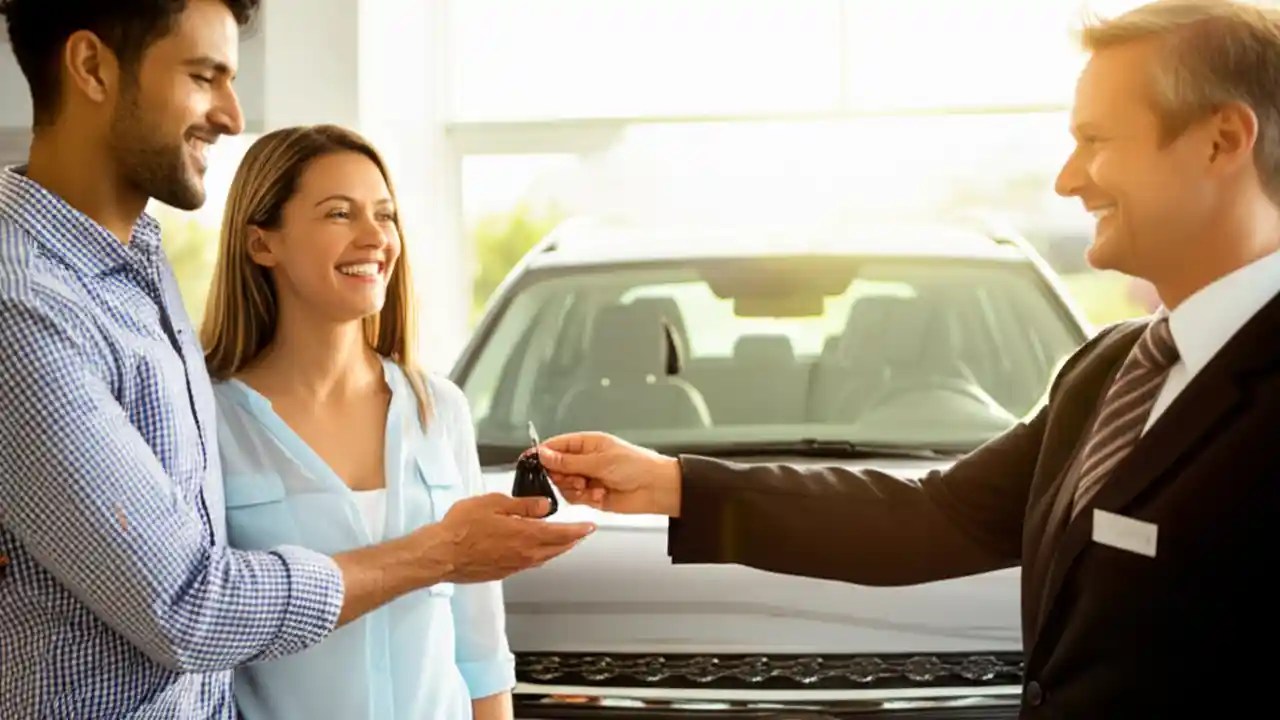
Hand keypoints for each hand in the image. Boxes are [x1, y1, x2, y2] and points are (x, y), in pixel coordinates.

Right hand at [435, 493, 595, 582]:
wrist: (442, 554)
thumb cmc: (463, 527)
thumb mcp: (494, 504)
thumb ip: (522, 505)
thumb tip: (544, 506)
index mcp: (526, 535)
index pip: (561, 534)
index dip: (578, 530)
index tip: (590, 527)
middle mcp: (525, 554)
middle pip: (557, 549)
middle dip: (572, 540)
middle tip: (581, 533)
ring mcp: (514, 566)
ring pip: (545, 558)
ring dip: (557, 549)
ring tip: (563, 541)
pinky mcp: (503, 572)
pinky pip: (529, 564)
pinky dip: (540, 556)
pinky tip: (537, 551)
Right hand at [535, 431, 682, 515]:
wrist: (656, 488)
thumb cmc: (636, 465)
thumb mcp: (599, 460)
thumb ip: (569, 461)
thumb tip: (544, 454)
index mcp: (587, 444)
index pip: (557, 445)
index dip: (543, 452)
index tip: (531, 459)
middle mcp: (585, 460)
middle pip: (557, 468)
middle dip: (561, 475)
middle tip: (572, 478)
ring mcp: (588, 478)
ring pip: (564, 485)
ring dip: (575, 488)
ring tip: (590, 487)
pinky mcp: (592, 496)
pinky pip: (576, 499)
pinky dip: (584, 499)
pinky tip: (599, 495)